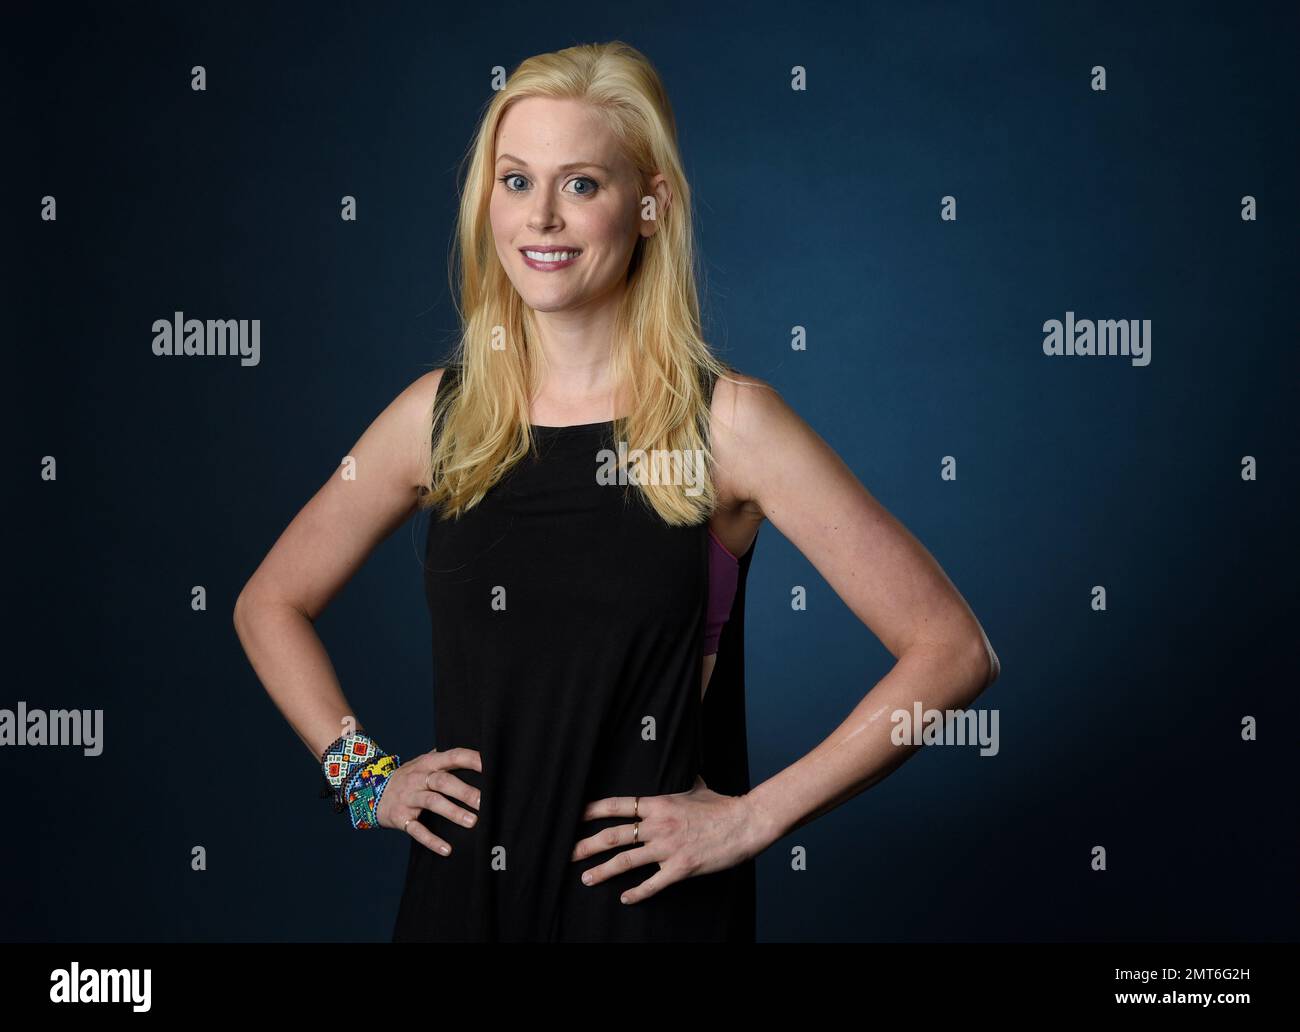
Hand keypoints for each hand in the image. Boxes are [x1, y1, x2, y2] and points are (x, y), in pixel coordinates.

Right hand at [375, 747, 481, 854]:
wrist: (370, 792)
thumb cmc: (409, 777)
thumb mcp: (423, 762)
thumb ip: (445, 759)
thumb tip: (477, 755)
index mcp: (428, 763)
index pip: (452, 757)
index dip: (471, 760)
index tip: (490, 766)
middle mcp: (419, 778)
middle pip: (443, 781)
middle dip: (464, 791)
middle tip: (484, 801)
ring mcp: (409, 798)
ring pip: (432, 802)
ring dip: (453, 812)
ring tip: (472, 822)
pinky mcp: (400, 817)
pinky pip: (416, 829)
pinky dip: (431, 840)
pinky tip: (446, 849)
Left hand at [570, 775, 764, 903]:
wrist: (744, 823)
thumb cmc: (722, 806)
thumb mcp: (698, 788)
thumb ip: (685, 784)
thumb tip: (686, 774)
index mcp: (659, 804)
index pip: (618, 805)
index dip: (593, 810)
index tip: (574, 815)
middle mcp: (658, 825)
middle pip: (614, 835)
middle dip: (588, 845)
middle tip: (568, 853)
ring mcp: (668, 847)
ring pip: (627, 861)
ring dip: (603, 871)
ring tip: (586, 878)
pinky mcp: (681, 867)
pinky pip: (653, 883)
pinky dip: (637, 892)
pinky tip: (624, 898)